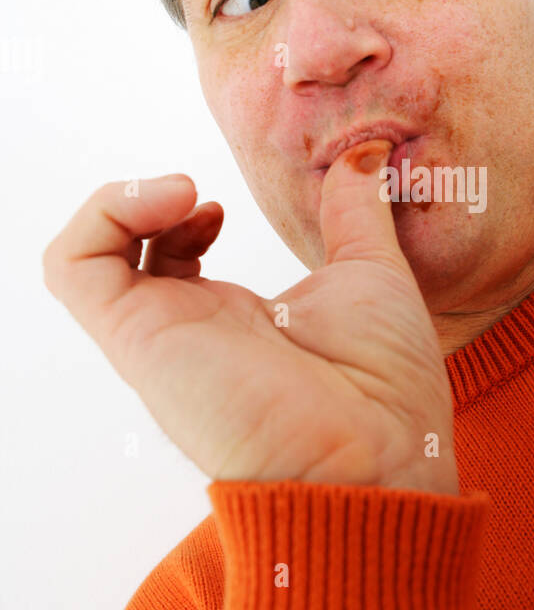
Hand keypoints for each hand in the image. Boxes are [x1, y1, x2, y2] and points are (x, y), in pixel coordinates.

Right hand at [42, 142, 457, 492]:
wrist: (376, 456)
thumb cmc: (384, 387)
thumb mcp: (371, 272)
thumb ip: (355, 211)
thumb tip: (367, 153)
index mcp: (236, 322)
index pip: (169, 262)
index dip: (182, 217)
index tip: (223, 208)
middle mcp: (189, 332)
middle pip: (121, 260)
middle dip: (147, 204)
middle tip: (195, 195)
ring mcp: (160, 337)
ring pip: (83, 261)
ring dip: (118, 203)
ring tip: (180, 192)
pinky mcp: (138, 339)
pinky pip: (73, 267)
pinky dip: (104, 214)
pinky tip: (172, 200)